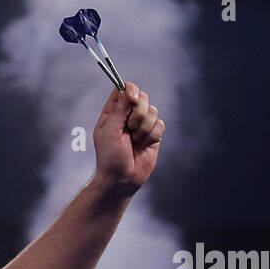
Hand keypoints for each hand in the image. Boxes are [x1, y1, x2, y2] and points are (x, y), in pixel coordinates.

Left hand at [92, 81, 164, 195]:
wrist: (122, 179)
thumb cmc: (110, 158)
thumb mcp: (109, 131)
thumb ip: (119, 110)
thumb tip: (126, 90)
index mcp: (113, 112)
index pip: (124, 89)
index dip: (130, 90)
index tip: (132, 99)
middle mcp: (127, 115)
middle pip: (142, 97)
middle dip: (138, 113)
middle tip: (129, 128)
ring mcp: (141, 124)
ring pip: (152, 111)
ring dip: (143, 128)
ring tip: (134, 141)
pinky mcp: (153, 133)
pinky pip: (160, 124)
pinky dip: (151, 135)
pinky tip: (143, 145)